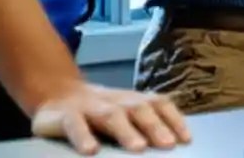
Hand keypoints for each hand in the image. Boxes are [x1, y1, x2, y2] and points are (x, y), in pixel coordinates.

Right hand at [30, 81, 190, 154]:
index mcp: (133, 101)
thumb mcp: (123, 114)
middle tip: (168, 145)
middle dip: (155, 126)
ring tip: (139, 148)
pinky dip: (83, 136)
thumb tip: (173, 143)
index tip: (186, 139)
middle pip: (139, 109)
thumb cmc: (99, 112)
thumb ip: (143, 124)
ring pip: (111, 115)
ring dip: (126, 131)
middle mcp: (116, 101)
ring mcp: (90, 107)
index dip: (174, 120)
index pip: (158, 104)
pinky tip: (91, 150)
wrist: (57, 94)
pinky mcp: (65, 116)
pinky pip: (75, 124)